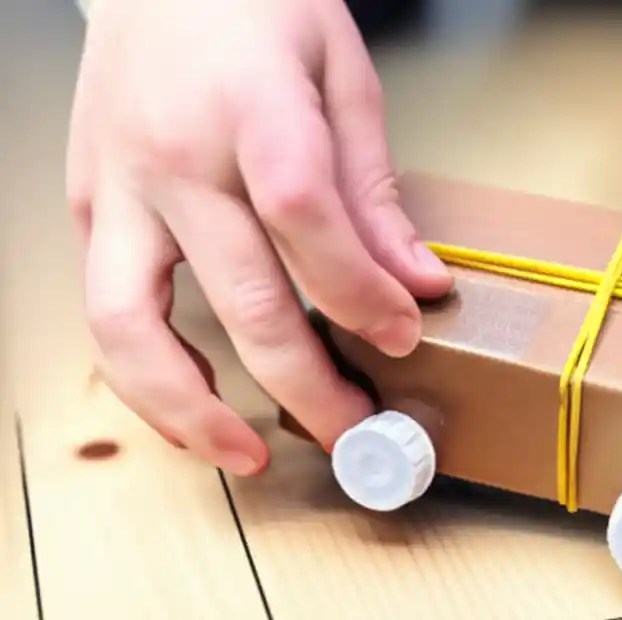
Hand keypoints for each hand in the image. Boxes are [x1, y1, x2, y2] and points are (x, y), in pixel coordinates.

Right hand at [67, 0, 452, 474]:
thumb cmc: (254, 8)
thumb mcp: (340, 74)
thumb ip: (373, 187)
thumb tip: (419, 282)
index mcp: (249, 107)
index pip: (305, 218)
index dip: (359, 292)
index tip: (404, 337)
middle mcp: (172, 157)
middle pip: (241, 296)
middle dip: (309, 382)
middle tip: (358, 432)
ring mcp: (116, 189)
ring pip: (132, 327)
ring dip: (194, 410)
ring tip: (248, 457)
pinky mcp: (86, 208)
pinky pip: (108, 310)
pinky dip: (146, 374)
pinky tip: (194, 408)